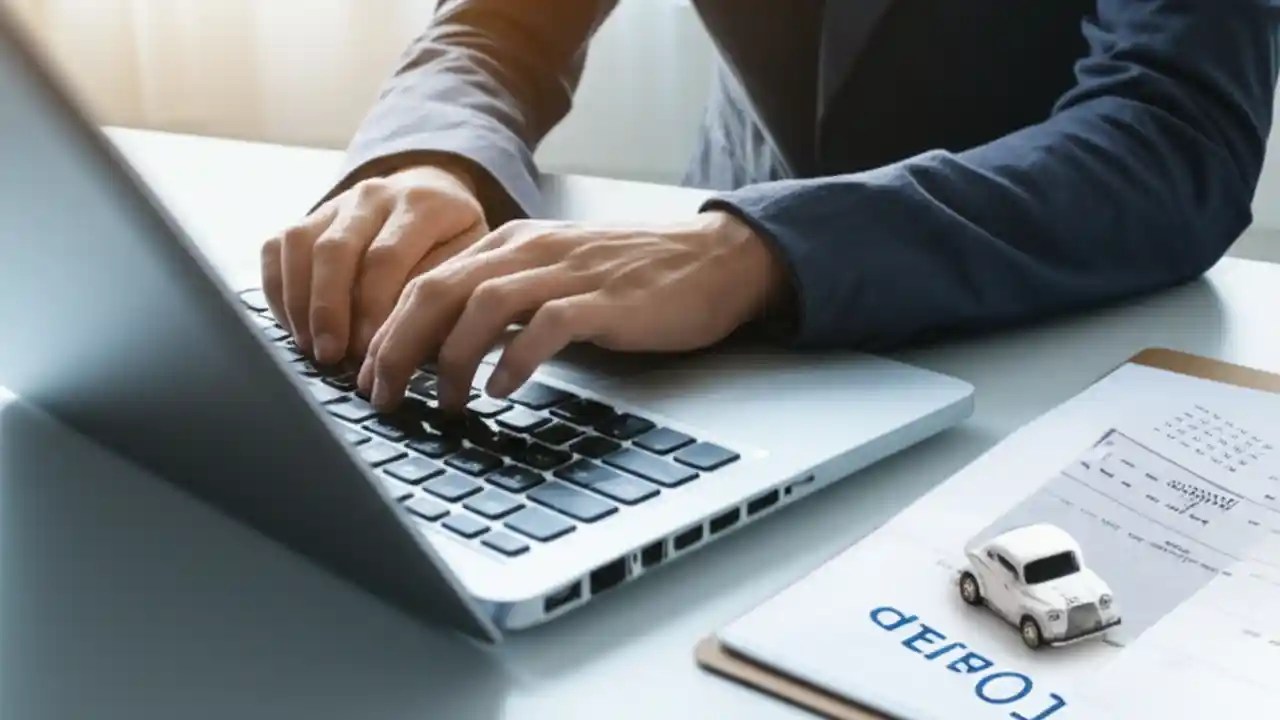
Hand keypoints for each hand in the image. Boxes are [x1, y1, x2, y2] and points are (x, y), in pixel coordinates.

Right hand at [260, 161, 487, 364]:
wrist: (435, 194)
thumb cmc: (455, 246)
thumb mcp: (468, 263)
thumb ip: (440, 294)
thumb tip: (404, 339)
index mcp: (424, 205)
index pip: (386, 258)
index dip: (372, 309)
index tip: (369, 352)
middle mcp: (376, 193)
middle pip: (336, 249)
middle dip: (329, 309)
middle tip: (331, 355)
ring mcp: (339, 200)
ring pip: (301, 245)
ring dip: (300, 302)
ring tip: (311, 346)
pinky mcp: (311, 213)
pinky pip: (278, 246)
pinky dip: (278, 289)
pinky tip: (295, 326)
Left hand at [358, 211, 788, 410]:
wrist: (712, 258)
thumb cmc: (631, 278)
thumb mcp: (554, 276)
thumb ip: (503, 301)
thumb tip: (445, 350)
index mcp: (511, 243)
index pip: (425, 281)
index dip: (386, 332)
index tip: (369, 378)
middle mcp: (530, 250)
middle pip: (437, 291)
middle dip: (398, 348)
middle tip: (381, 397)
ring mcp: (567, 272)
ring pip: (480, 306)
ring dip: (449, 360)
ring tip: (443, 403)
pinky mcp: (604, 301)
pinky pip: (545, 326)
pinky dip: (515, 359)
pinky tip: (503, 390)